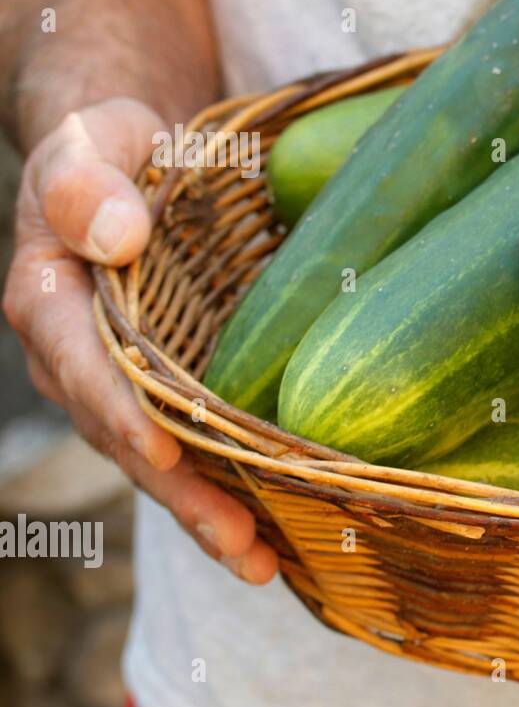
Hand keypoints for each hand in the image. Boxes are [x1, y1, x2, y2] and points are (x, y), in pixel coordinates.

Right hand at [2, 98, 276, 583]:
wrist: (132, 165)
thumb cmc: (113, 149)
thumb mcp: (93, 143)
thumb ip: (86, 184)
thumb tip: (114, 234)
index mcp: (50, 301)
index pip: (84, 367)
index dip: (122, 412)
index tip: (166, 452)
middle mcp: (78, 360)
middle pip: (127, 439)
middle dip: (183, 495)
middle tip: (244, 546)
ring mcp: (120, 385)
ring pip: (161, 461)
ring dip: (210, 513)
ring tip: (265, 564)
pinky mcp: (163, 392)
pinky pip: (191, 447)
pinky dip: (230, 486)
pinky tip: (280, 527)